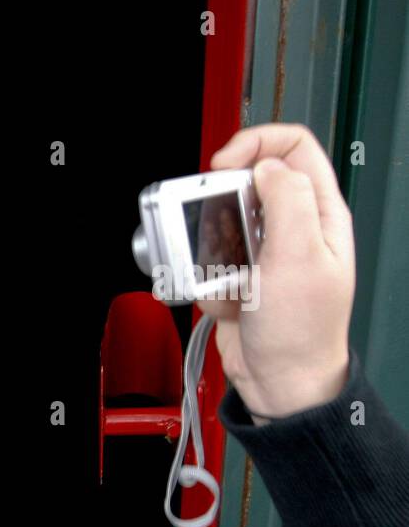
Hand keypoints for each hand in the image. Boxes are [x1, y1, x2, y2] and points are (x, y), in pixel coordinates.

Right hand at [204, 123, 354, 421]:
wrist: (281, 382)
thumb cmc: (301, 332)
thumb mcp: (299, 256)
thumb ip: (286, 199)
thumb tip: (265, 165)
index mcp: (320, 213)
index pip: (293, 147)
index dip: (255, 144)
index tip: (223, 165)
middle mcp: (293, 228)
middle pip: (247, 183)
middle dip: (220, 206)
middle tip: (212, 225)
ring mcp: (264, 254)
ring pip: (220, 224)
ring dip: (210, 248)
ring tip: (222, 274)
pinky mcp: (238, 278)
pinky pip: (208, 262)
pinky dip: (206, 280)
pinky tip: (224, 299)